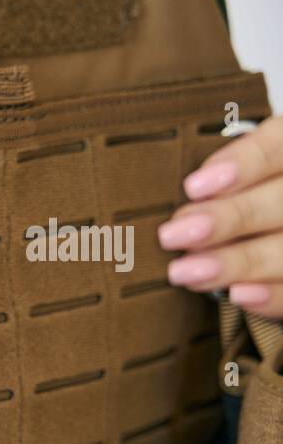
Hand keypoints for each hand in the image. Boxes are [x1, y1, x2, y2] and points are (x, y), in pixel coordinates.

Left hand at [162, 114, 282, 315]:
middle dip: (226, 219)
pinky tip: (238, 295)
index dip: (242, 164)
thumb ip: (214, 178)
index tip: (193, 186)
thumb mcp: (229, 174)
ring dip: (234, 262)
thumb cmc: (233, 195)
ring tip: (183, 272)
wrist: (262, 230)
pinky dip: (270, 295)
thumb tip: (178, 199)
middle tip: (171, 236)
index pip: (275, 148)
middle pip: (278, 202)